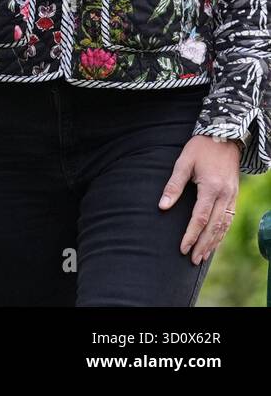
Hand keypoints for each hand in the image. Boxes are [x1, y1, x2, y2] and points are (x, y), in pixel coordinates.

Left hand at [159, 135, 240, 265]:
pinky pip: (229, 219)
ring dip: (213, 242)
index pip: (200, 218)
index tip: (182, 248)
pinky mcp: (234, 195)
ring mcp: (232, 196)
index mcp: (211, 188)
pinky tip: (214, 241)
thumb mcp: (183, 163)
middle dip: (203, 244)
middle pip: (214, 227)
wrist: (224, 136)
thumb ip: (173, 185)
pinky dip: (222, 233)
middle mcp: (225, 195)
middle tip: (192, 259)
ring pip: (224, 226)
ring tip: (202, 256)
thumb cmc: (200, 148)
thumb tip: (162, 206)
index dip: (191, 235)